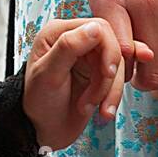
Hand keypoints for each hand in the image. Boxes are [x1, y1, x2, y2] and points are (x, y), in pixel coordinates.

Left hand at [23, 16, 151, 148]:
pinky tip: (105, 109)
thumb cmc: (38, 100)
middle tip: (95, 98)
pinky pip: (120, 80)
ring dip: (108, 91)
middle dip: (109, 77)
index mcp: (59, 32)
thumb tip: (95, 27)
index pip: (100, 28)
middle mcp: (75, 40)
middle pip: (114, 48)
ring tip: (88, 106)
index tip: (106, 73)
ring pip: (118, 67)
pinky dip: (115, 95)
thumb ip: (68, 47)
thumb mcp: (48, 73)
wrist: (42, 129)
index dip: (110, 50)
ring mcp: (88, 59)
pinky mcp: (98, 75)